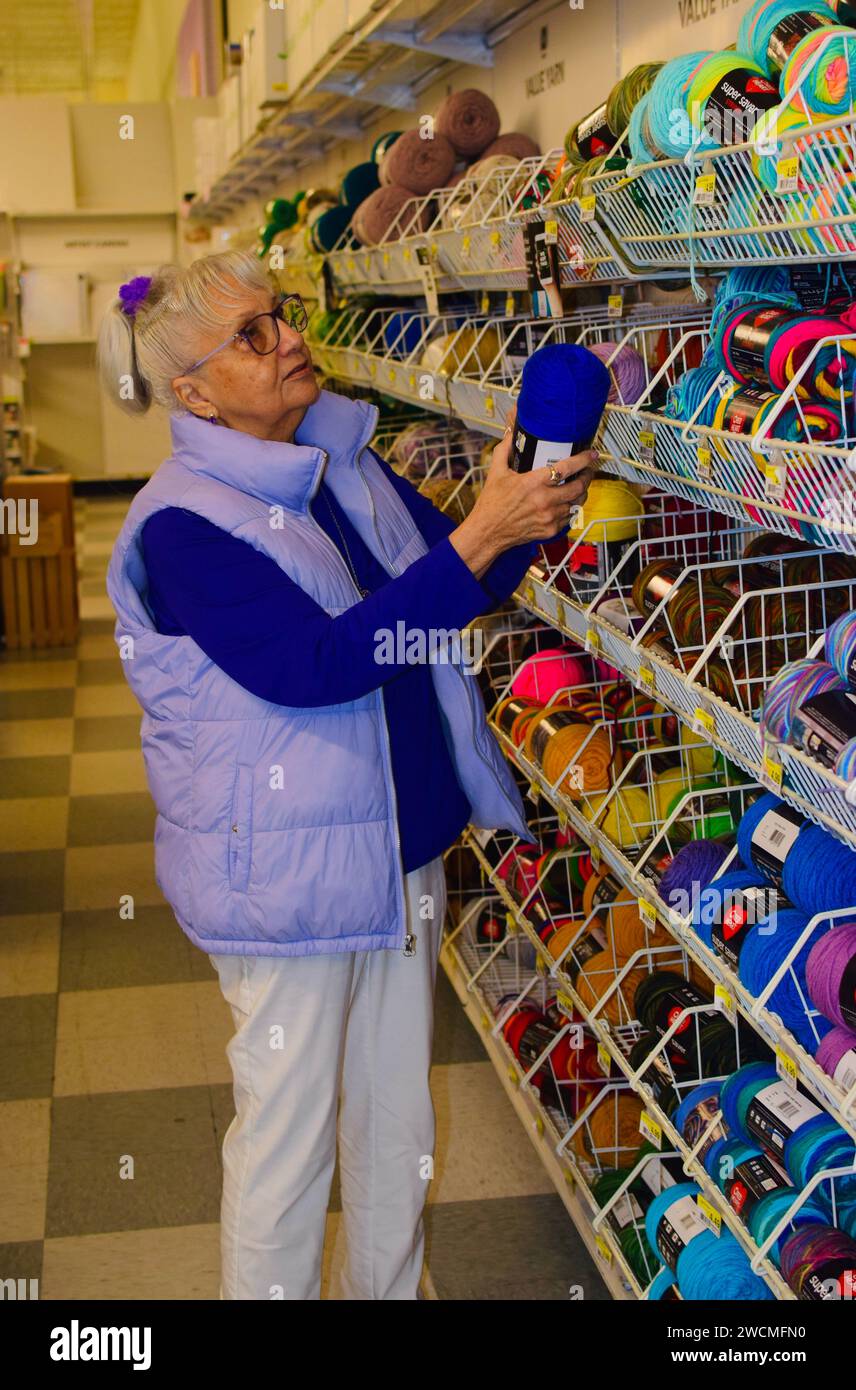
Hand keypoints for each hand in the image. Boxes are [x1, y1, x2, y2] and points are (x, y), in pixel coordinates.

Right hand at [449, 406, 597, 577]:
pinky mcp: (550, 529)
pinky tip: (568, 502)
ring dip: (581, 493)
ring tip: (580, 485)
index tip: (591, 455)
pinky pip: (570, 517)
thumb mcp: (496, 472)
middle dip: (587, 476)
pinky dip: (572, 508)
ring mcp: (549, 516)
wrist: (487, 532)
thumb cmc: (491, 504)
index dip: (583, 459)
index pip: (567, 467)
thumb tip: (510, 432)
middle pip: (579, 486)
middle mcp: (544, 500)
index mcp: (532, 482)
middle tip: (587, 471)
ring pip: (577, 502)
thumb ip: (504, 449)